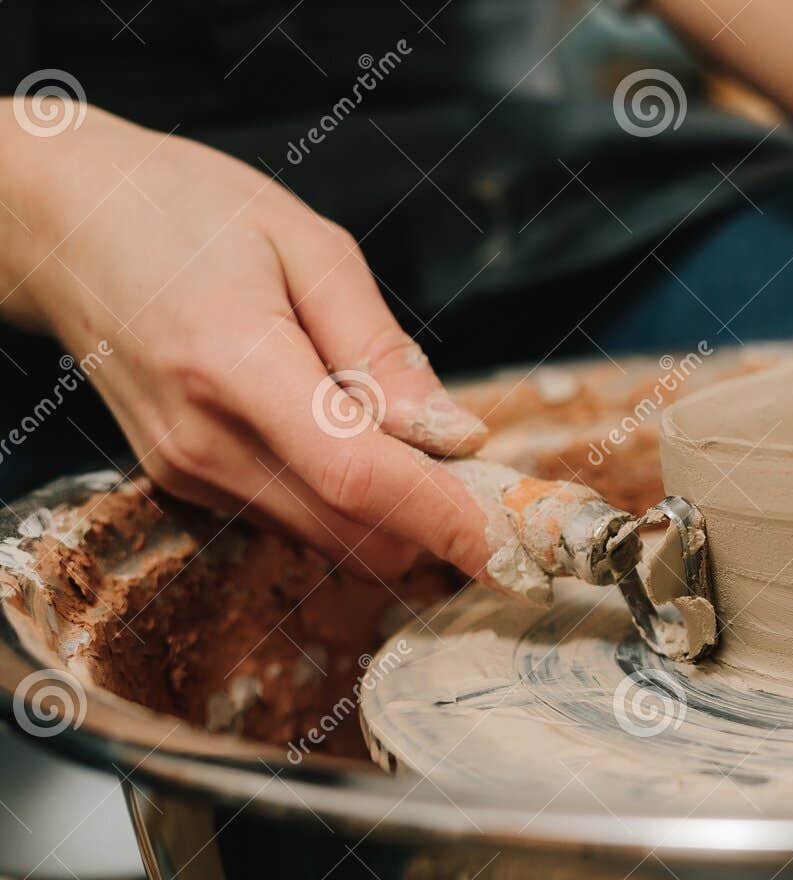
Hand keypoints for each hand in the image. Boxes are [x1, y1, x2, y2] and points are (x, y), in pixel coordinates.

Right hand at [0, 103, 498, 581]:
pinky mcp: (187, 484)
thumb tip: (454, 435)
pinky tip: (353, 435)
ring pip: (331, 539)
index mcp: (232, 361)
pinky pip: (298, 519)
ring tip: (416, 439)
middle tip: (488, 474)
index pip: (356, 474)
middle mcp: (203, 439)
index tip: (514, 541)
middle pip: (354, 529)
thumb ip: (382, 349)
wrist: (65, 223)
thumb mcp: (308, 245)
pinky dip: (349, 501)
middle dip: (436, 518)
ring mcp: (188, 471)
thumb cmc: (187, 210)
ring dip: (395, 513)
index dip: (444, 516)